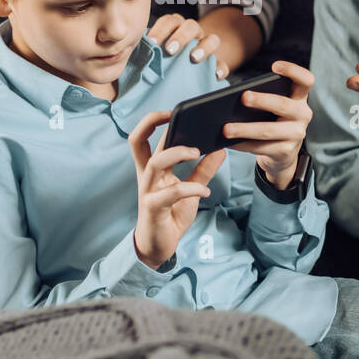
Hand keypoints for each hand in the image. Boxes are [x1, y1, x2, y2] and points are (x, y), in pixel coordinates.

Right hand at [129, 110, 227, 269]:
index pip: (143, 137)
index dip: (152, 120)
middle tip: (174, 116)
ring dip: (176, 152)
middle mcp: (146, 176)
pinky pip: (170, 193)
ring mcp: (147, 191)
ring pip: (155, 163)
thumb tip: (220, 150)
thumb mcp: (191, 190)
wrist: (159, 246)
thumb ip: (203, 170)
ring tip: (197, 152)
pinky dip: (190, 189)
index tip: (171, 111)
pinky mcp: (153, 208)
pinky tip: (205, 193)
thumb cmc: (171, 215)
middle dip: (152, 123)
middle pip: (137, 141)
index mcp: (151, 169)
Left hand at [148, 13, 227, 79]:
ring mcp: (207, 47)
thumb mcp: (153, 56)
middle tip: (170, 50)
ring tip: (194, 58)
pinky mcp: (217, 64)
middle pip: (191, 26)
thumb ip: (144, 56)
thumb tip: (125, 62)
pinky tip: (215, 75)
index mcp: (176, 28)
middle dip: (181, 36)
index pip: (169, 21)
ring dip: (204, 47)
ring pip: (212, 39)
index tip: (151, 43)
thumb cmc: (163, 61)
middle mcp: (193, 34)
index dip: (160, 29)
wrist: (183, 72)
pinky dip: (220, 68)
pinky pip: (223, 64)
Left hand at [222, 60, 313, 189]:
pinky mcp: (286, 151)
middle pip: (284, 105)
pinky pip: (261, 148)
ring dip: (245, 129)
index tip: (274, 66)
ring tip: (226, 128)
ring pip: (269, 131)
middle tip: (243, 97)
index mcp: (300, 98)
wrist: (282, 153)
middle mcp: (302, 114)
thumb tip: (231, 93)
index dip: (293, 71)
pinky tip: (229, 143)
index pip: (306, 80)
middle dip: (262, 101)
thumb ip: (261, 95)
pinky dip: (243, 145)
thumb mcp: (272, 106)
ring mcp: (296, 134)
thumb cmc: (272, 120)